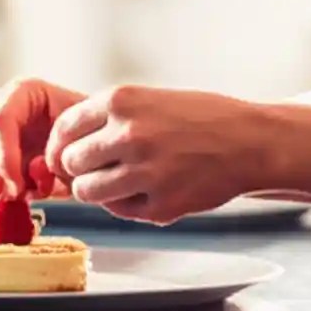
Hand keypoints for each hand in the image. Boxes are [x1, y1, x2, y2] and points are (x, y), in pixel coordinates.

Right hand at [0, 78, 85, 200]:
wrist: (100, 143)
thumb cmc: (94, 130)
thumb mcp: (84, 133)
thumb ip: (61, 150)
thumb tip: (36, 171)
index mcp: (22, 92)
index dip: (5, 159)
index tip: (19, 187)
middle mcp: (1, 110)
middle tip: (15, 195)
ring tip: (25, 195)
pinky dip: (4, 195)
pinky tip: (30, 194)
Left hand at [44, 85, 271, 224]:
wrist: (250, 141)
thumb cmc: (200, 118)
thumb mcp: (149, 99)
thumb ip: (107, 119)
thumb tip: (64, 147)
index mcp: (121, 100)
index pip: (63, 128)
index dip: (60, 146)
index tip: (65, 155)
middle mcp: (128, 133)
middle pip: (71, 163)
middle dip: (79, 170)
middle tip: (98, 170)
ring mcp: (144, 171)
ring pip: (88, 192)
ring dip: (97, 191)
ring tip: (121, 183)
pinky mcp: (160, 204)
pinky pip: (120, 211)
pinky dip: (129, 205)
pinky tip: (152, 190)